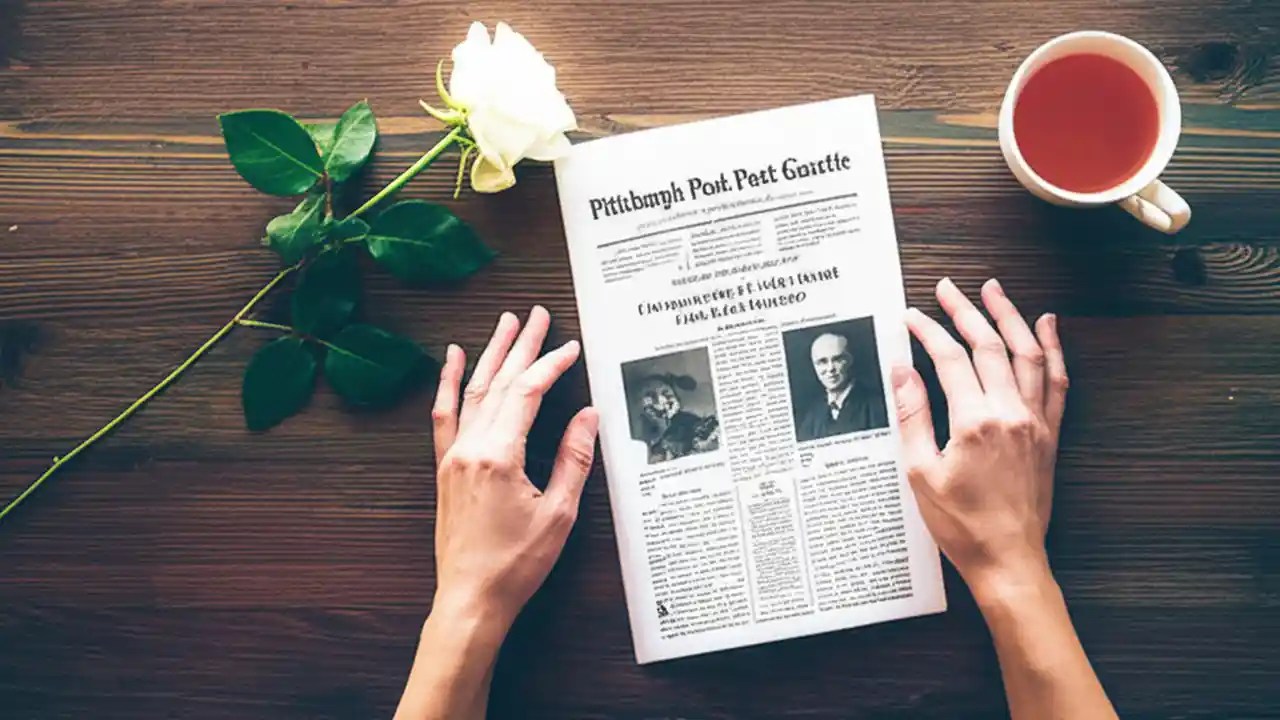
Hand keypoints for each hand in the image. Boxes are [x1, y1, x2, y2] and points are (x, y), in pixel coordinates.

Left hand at [430, 306, 599, 629]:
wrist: (471, 599)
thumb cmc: (515, 564)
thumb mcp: (559, 514)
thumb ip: (574, 459)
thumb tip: (589, 417)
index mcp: (500, 455)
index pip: (528, 393)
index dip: (552, 365)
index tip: (572, 348)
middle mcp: (471, 448)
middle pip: (500, 382)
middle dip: (522, 346)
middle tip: (538, 315)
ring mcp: (454, 456)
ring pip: (472, 391)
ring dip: (491, 354)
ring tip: (506, 323)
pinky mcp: (445, 469)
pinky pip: (444, 415)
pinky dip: (448, 384)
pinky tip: (452, 360)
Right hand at [892, 278, 1067, 595]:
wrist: (1008, 559)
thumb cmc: (961, 524)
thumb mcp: (920, 473)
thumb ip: (911, 416)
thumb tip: (901, 371)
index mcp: (974, 421)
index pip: (949, 360)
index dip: (928, 332)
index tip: (911, 317)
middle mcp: (1010, 413)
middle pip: (989, 346)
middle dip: (965, 311)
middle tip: (947, 288)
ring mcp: (1035, 421)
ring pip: (1027, 353)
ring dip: (1010, 316)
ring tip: (994, 290)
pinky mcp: (1049, 434)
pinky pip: (1057, 380)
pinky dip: (1053, 349)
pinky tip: (1047, 326)